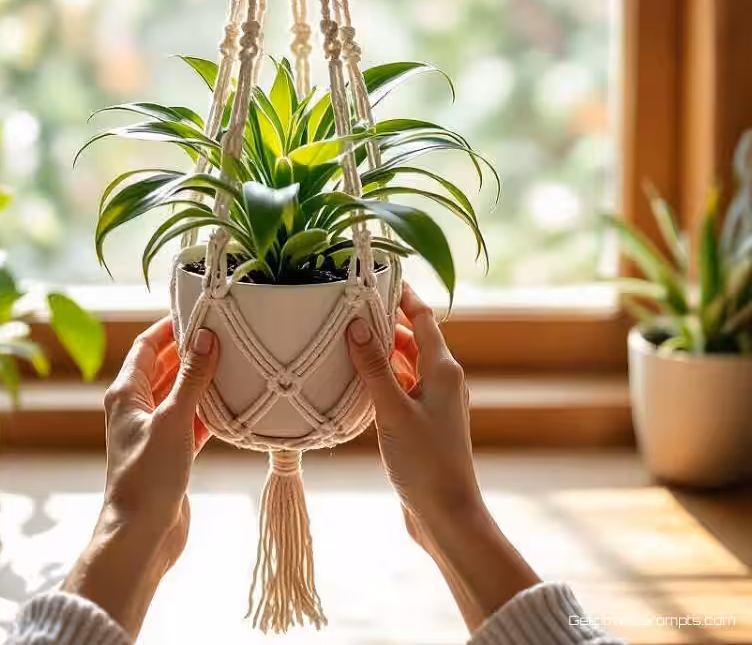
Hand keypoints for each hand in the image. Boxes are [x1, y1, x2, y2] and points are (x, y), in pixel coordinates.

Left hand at [63, 318, 218, 636]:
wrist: (141, 535)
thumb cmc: (147, 477)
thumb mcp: (172, 420)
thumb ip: (191, 378)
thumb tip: (205, 337)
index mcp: (126, 393)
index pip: (146, 345)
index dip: (168, 326)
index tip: (197, 311)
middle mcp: (136, 408)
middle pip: (164, 366)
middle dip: (191, 349)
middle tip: (223, 332)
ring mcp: (153, 430)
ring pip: (180, 393)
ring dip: (203, 379)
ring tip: (234, 359)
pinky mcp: (170, 452)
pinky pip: (192, 420)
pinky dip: (209, 410)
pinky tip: (233, 402)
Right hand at [347, 283, 539, 628]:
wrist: (447, 515)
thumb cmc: (427, 463)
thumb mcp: (394, 411)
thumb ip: (374, 367)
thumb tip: (355, 325)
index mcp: (444, 370)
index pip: (424, 317)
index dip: (403, 295)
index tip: (376, 277)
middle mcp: (442, 381)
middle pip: (413, 338)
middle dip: (384, 322)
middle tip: (348, 307)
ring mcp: (433, 403)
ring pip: (405, 364)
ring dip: (381, 351)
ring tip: (346, 339)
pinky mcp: (422, 423)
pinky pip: (401, 388)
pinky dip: (381, 379)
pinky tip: (356, 382)